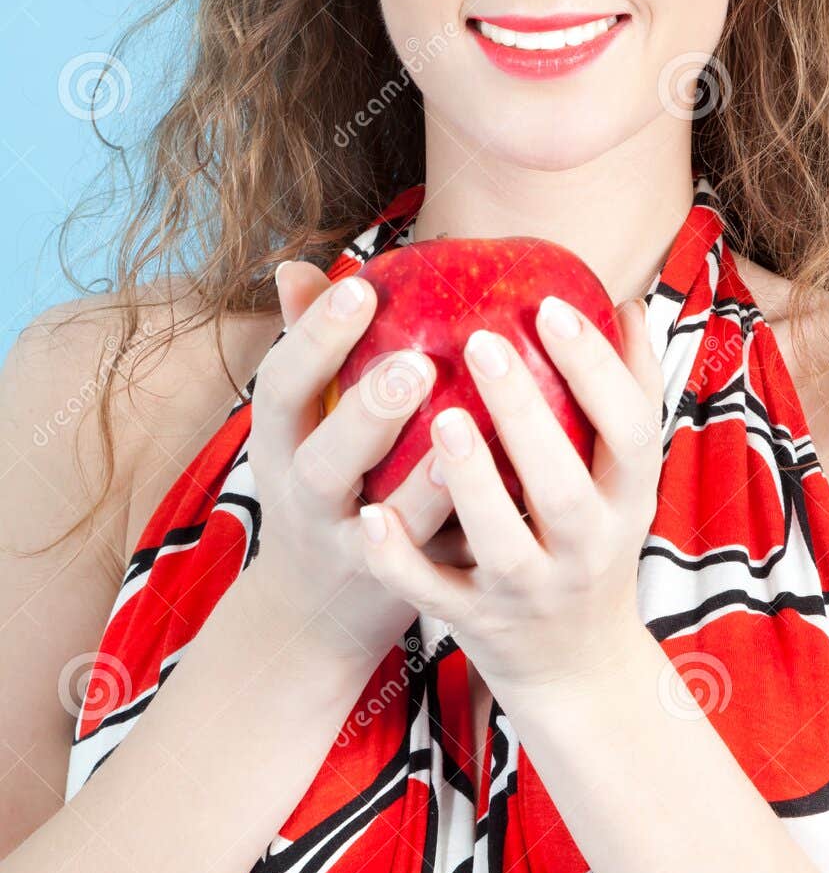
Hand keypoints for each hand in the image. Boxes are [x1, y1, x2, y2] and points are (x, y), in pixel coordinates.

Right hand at [238, 259, 472, 676]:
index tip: (361, 285)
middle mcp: (305, 502)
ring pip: (381, 528)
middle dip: (364, 413)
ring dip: (421, 485)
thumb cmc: (326, 479)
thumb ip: (313, 352)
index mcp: (281, 445)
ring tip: (462, 431)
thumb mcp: (301, 424)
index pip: (282, 385)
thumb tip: (301, 263)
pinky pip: (429, 573)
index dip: (314, 337)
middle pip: (323, 461)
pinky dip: (459, 542)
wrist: (311, 609)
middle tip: (414, 363)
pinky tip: (504, 499)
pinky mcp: (394, 593)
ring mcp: (349, 553)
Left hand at [355, 293, 663, 695]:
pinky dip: (403, 559)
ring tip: (439, 418)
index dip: (596, 369)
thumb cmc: (594, 541)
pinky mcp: (478, 624)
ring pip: (502, 542)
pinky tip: (372, 514)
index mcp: (627, 498)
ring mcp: (531, 590)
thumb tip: (624, 301)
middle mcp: (587, 547)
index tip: (550, 306)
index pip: (629, 428)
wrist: (579, 670)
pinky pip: (434, 594)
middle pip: (563, 485)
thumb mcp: (627, 478)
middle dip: (526, 415)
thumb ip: (628, 393)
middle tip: (482, 342)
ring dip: (472, 481)